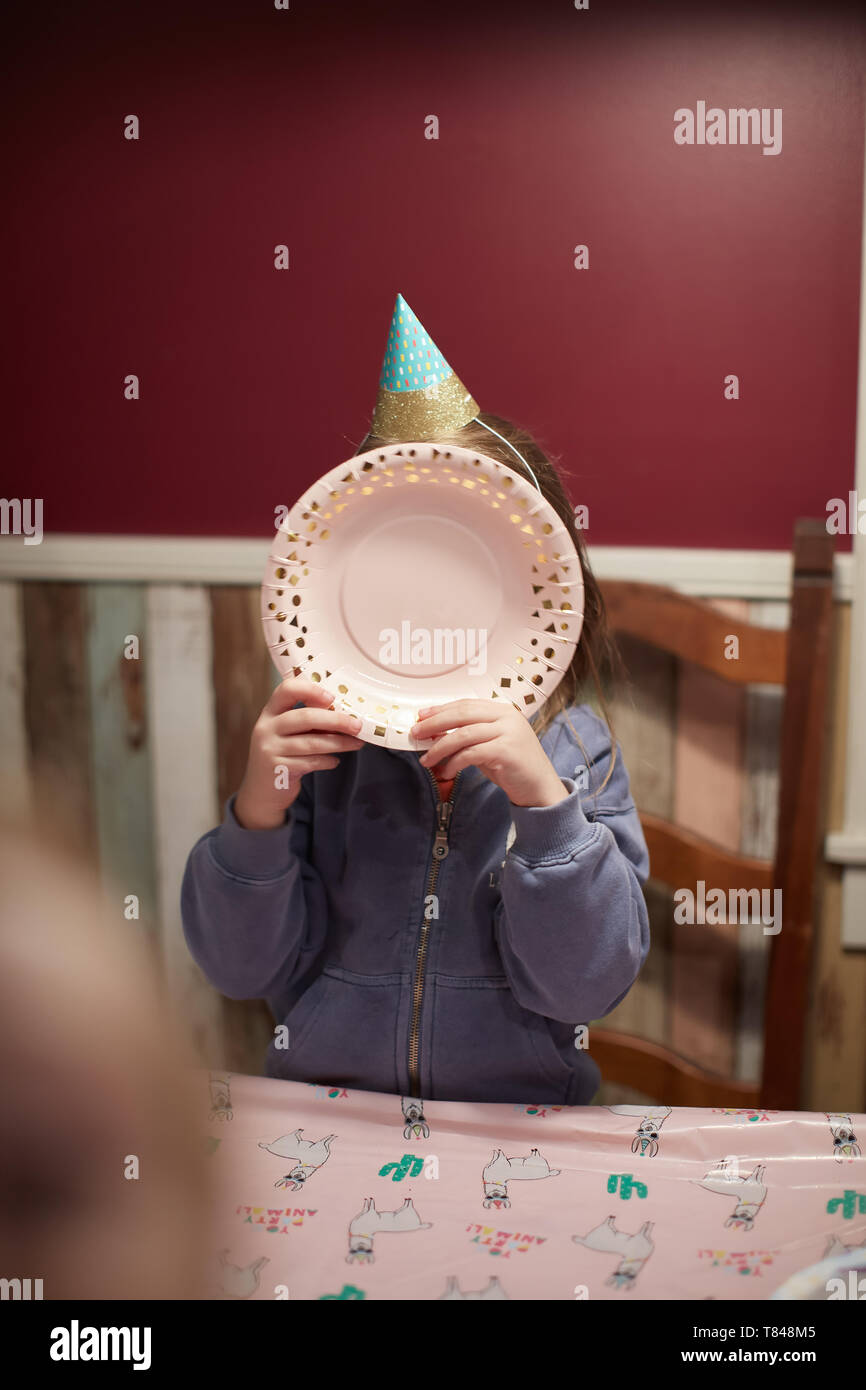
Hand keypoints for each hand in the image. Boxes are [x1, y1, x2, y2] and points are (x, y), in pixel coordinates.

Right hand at [234, 676, 363, 828]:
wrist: (262, 791)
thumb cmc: (283, 755)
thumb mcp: (288, 733)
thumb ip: (308, 721)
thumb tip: (345, 714)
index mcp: (270, 712)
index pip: (287, 689)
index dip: (311, 690)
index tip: (332, 698)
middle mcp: (266, 728)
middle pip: (305, 716)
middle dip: (336, 720)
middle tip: (357, 725)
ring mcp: (270, 749)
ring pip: (313, 742)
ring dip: (339, 743)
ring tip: (356, 744)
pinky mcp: (278, 769)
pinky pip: (311, 762)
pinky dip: (328, 761)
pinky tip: (335, 761)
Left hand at [411, 699, 568, 807]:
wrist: (539, 788)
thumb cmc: (513, 767)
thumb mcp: (490, 744)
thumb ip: (469, 735)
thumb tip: (435, 734)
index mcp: (503, 710)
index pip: (466, 704)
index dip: (441, 709)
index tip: (422, 716)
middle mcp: (507, 717)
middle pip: (462, 714)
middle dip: (435, 723)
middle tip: (417, 733)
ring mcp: (508, 732)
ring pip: (463, 734)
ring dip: (440, 747)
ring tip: (426, 758)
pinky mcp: (506, 751)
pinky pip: (471, 754)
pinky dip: (454, 762)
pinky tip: (446, 770)